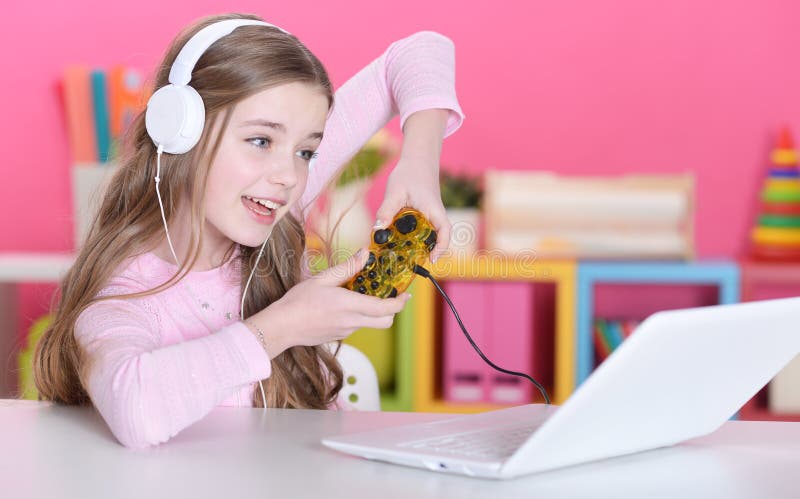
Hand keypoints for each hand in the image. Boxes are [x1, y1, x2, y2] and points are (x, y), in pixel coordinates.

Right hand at [246, 249, 410, 357]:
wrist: (281, 327)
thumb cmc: (298, 302)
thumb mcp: (322, 279)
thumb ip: (347, 268)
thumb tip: (365, 254)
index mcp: (350, 305)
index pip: (385, 308)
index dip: (400, 302)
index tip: (406, 295)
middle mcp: (352, 322)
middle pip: (385, 322)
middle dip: (391, 310)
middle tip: (387, 295)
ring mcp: (346, 332)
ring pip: (370, 323)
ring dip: (371, 312)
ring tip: (356, 295)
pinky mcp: (338, 336)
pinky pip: (355, 326)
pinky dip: (355, 316)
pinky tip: (339, 306)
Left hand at [374, 109, 451, 262]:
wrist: (417, 160)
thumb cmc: (410, 173)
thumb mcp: (395, 191)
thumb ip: (386, 210)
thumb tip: (377, 230)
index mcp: (434, 210)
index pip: (445, 232)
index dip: (441, 248)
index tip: (432, 260)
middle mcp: (435, 216)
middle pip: (437, 240)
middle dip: (425, 253)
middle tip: (408, 264)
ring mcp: (430, 217)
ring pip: (428, 237)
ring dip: (418, 247)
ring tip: (399, 256)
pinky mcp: (424, 217)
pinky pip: (421, 232)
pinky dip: (412, 239)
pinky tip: (396, 242)